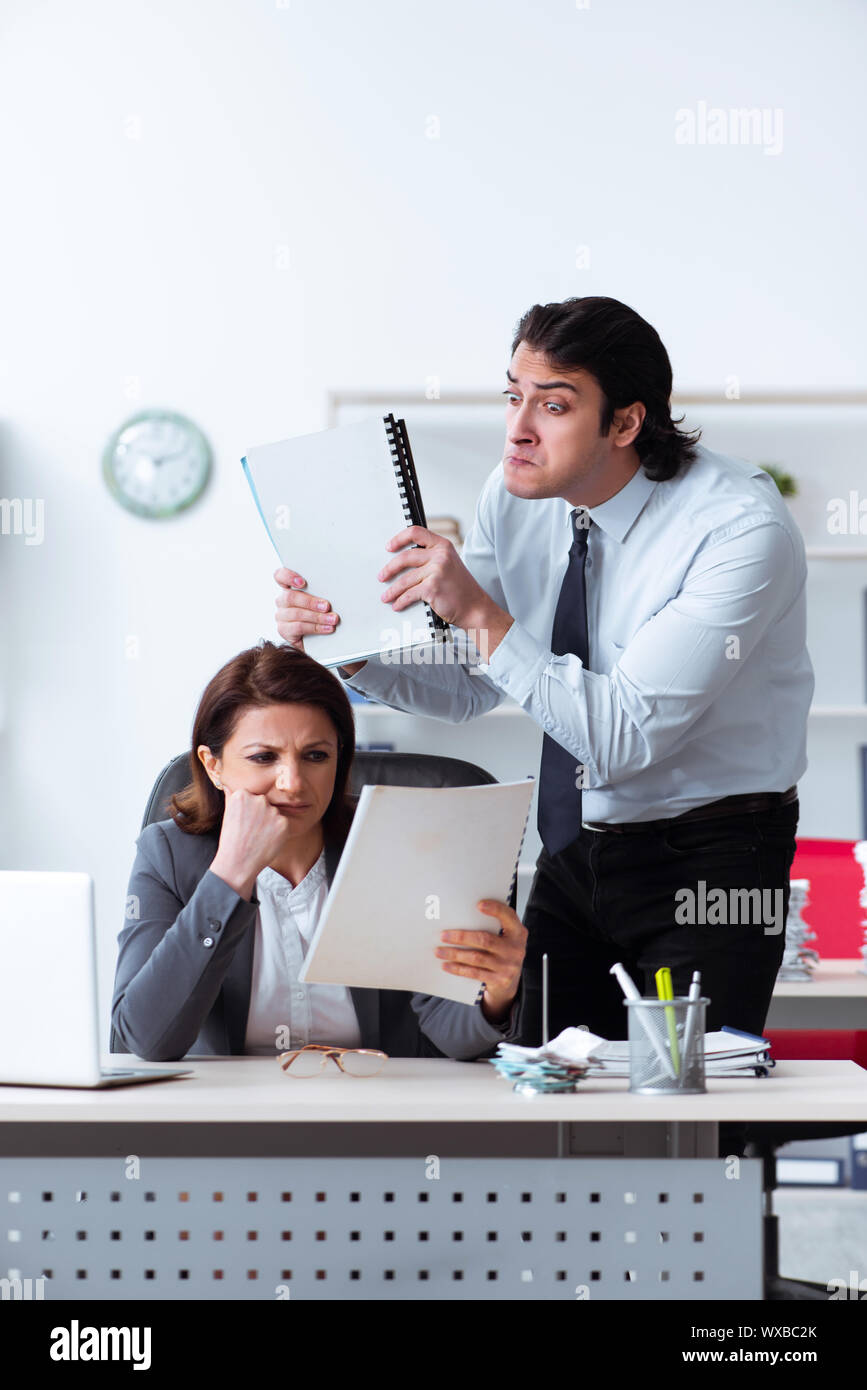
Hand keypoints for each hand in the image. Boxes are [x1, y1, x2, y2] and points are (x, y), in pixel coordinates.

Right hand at [210, 788, 292, 900]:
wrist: (238, 863)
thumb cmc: (231, 840)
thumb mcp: (227, 813)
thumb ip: (231, 795)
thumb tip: (228, 783)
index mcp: (242, 794)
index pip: (253, 796)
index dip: (250, 812)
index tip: (244, 823)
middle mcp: (257, 799)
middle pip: (265, 803)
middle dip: (261, 815)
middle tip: (251, 832)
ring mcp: (271, 810)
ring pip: (274, 813)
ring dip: (270, 824)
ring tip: (258, 837)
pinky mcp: (283, 822)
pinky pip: (283, 823)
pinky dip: (278, 832)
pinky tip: (266, 841)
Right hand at [273, 567, 340, 651]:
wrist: (319, 639)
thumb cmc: (321, 614)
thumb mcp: (321, 602)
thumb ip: (321, 594)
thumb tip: (335, 591)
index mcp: (290, 588)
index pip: (280, 576)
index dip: (288, 576)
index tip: (302, 582)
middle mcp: (282, 601)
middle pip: (290, 597)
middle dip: (311, 602)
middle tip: (326, 606)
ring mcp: (281, 616)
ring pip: (297, 614)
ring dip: (317, 617)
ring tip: (332, 619)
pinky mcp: (284, 630)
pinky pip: (298, 627)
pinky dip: (315, 628)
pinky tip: (327, 628)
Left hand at [377, 526, 490, 629]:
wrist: (476, 608)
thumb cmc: (461, 589)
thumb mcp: (450, 564)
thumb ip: (432, 558)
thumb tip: (404, 562)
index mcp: (443, 546)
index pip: (416, 532)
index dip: (399, 538)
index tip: (389, 547)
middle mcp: (440, 556)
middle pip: (405, 557)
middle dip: (390, 568)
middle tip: (382, 576)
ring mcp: (436, 571)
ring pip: (405, 579)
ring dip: (392, 590)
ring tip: (386, 596)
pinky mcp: (432, 588)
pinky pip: (409, 594)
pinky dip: (401, 601)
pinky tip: (397, 604)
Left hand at [435, 900, 527, 1024]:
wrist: (509, 982)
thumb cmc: (501, 953)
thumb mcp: (504, 938)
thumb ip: (491, 926)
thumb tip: (462, 917)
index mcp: (517, 932)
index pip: (508, 916)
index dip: (495, 909)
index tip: (479, 905)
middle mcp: (515, 949)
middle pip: (485, 940)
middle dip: (461, 937)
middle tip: (443, 935)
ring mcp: (508, 966)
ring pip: (476, 958)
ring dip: (455, 954)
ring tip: (439, 951)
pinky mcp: (500, 980)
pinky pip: (475, 973)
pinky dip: (458, 969)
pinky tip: (446, 965)